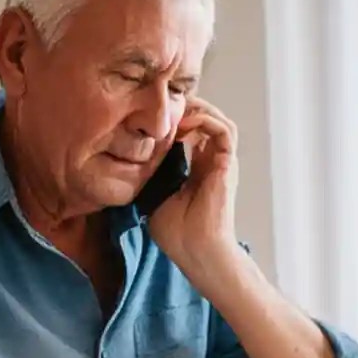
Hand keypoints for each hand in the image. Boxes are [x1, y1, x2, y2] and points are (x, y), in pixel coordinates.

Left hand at [147, 97, 239, 277]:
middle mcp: (211, 162)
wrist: (196, 250)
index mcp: (196, 169)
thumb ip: (150, 175)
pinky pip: (224, 130)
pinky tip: (185, 122)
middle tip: (163, 107)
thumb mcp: (153, 195)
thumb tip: (130, 158)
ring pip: (218, 120)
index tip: (152, 117)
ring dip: (198, 110)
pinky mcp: (227, 164)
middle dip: (185, 109)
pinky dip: (207, 120)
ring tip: (176, 110)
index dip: (174, 120)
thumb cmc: (176, 232)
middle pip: (205, 120)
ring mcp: (222, 162)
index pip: (191, 133)